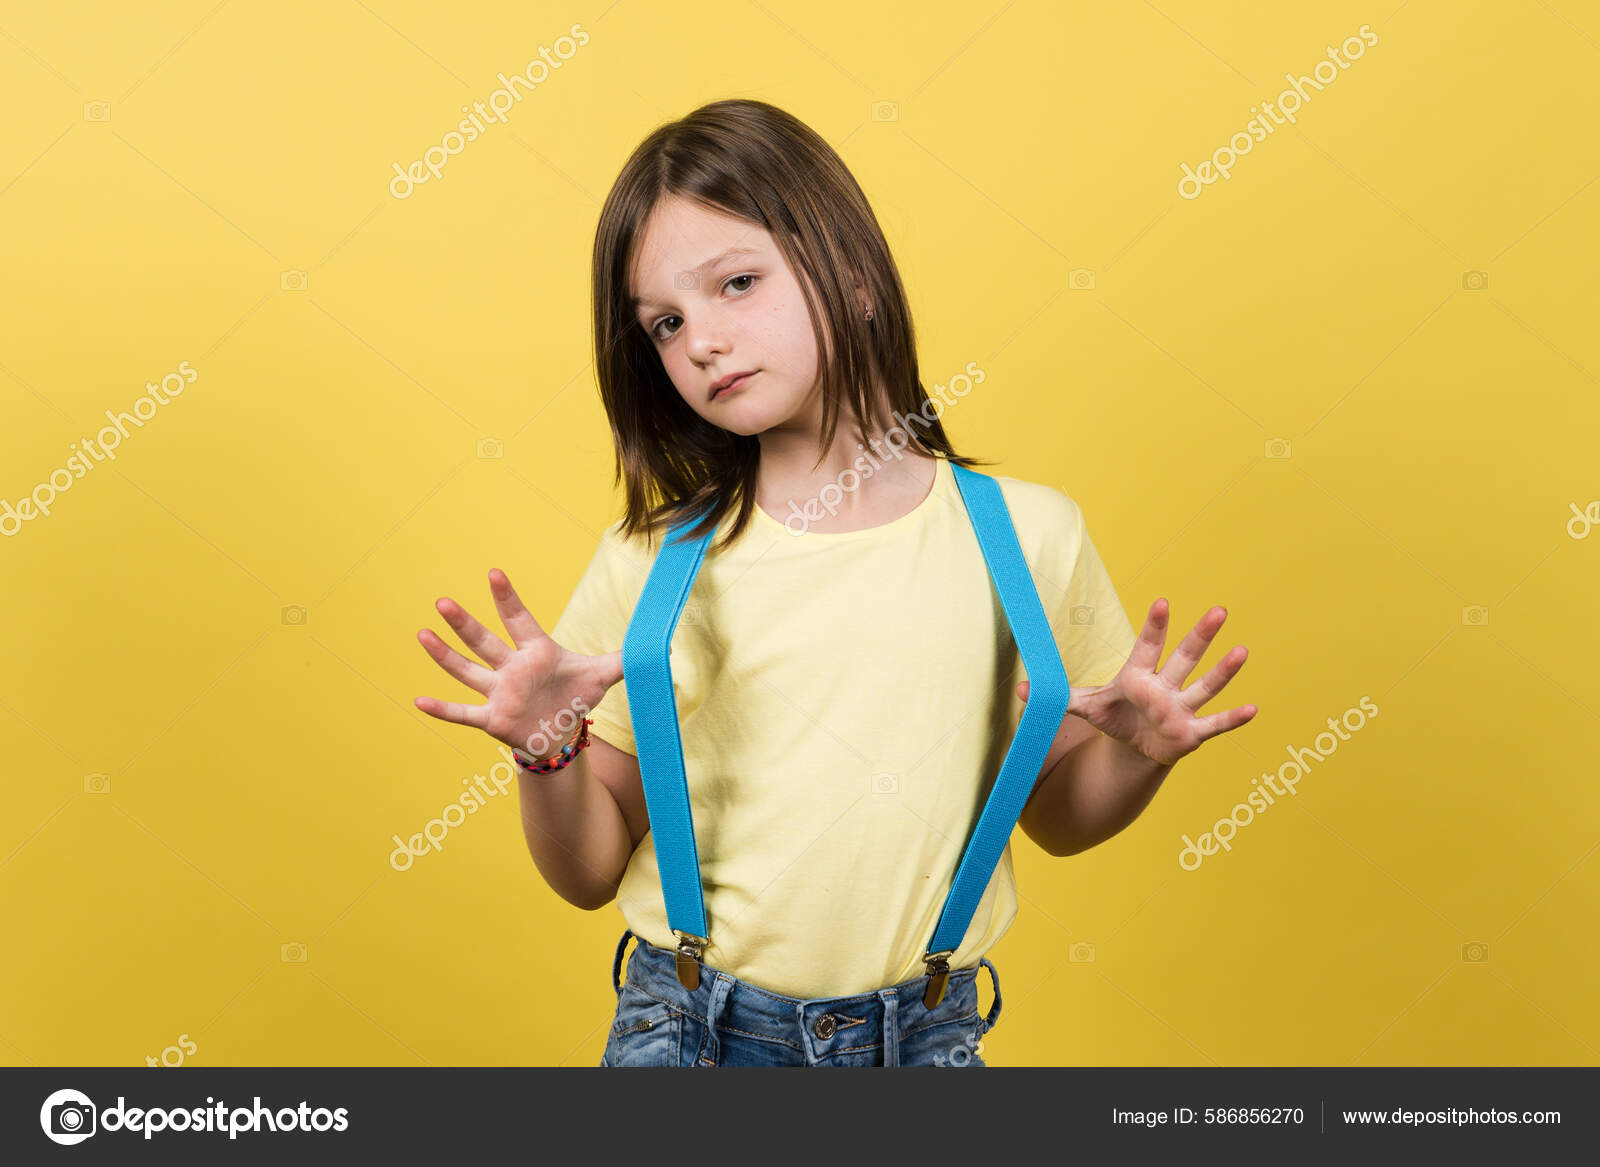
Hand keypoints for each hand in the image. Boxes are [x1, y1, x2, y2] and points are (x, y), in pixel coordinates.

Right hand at [414, 569, 622, 758]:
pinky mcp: (492, 719)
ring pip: (468, 671)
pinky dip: (442, 710)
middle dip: (465, 624)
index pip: (520, 620)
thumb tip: (666, 647)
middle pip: (485, 642)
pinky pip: (463, 713)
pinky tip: (418, 700)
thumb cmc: (576, 697)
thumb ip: (626, 658)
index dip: (508, 599)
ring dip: (445, 655)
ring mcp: (499, 692)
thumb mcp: (603, 675)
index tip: (495, 574)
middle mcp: (512, 668)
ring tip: (423, 633)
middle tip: (443, 602)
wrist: (562, 734)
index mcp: (536, 651)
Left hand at [1018, 598, 1256, 766]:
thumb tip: (1021, 690)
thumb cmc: (1116, 717)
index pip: (1147, 645)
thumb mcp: (1086, 707)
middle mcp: (1165, 686)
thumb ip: (1060, 696)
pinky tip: (1255, 709)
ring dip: (1224, 671)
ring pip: (1205, 685)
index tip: (1162, 601)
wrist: (1136, 747)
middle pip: (1185, 657)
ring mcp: (1181, 708)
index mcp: (1139, 675)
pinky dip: (1233, 718)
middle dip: (1201, 636)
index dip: (1155, 625)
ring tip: (1243, 651)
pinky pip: (1215, 724)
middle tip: (1219, 610)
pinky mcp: (1191, 733)